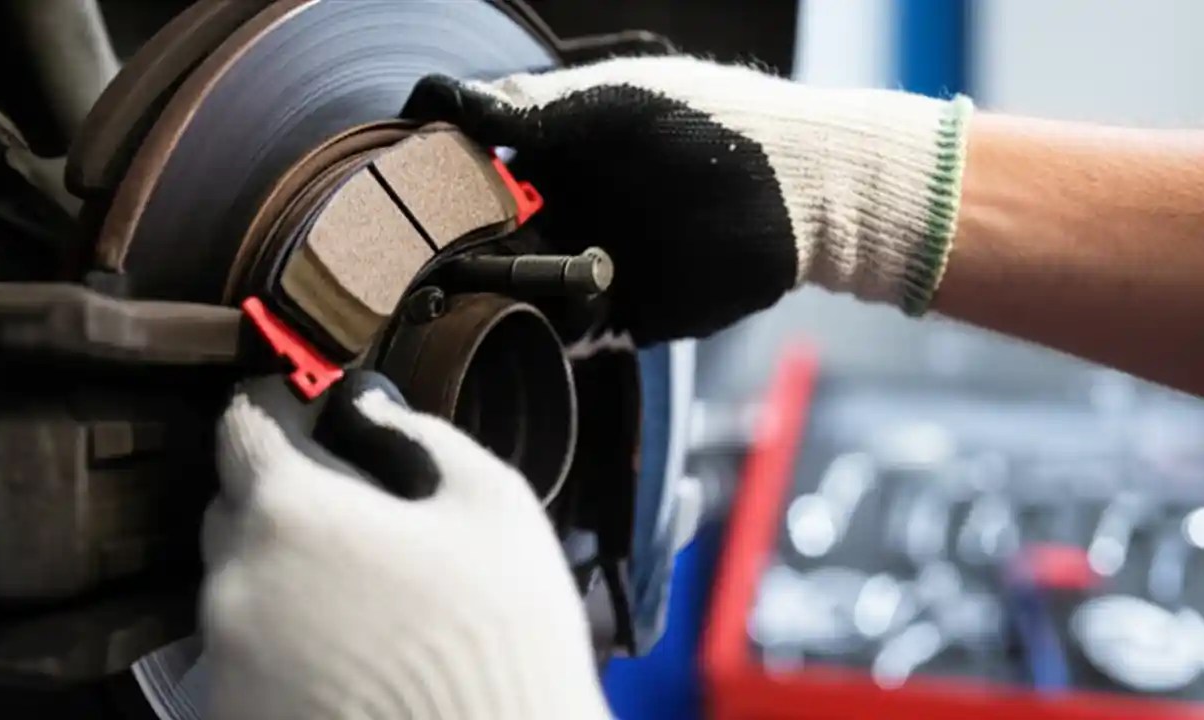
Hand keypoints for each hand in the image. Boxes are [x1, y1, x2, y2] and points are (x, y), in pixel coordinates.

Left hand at [200, 373, 609, 719]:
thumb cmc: (502, 628)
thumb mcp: (493, 504)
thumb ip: (419, 437)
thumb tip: (368, 408)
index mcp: (289, 511)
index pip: (244, 423)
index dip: (282, 404)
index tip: (317, 409)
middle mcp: (232, 581)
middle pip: (234, 507)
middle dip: (284, 495)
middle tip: (355, 515)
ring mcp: (223, 661)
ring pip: (239, 584)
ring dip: (283, 573)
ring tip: (361, 598)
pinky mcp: (229, 713)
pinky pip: (244, 654)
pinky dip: (282, 642)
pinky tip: (348, 655)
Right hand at [405, 56, 972, 339]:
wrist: (805, 191)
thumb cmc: (709, 124)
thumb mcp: (615, 102)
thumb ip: (530, 108)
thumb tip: (437, 99)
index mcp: (553, 151)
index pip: (469, 169)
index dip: (432, 183)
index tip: (398, 196)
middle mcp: (563, 209)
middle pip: (481, 240)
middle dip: (452, 255)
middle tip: (425, 267)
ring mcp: (591, 265)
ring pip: (516, 293)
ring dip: (494, 300)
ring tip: (475, 301)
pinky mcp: (624, 316)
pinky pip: (568, 335)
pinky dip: (548, 336)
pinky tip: (538, 325)